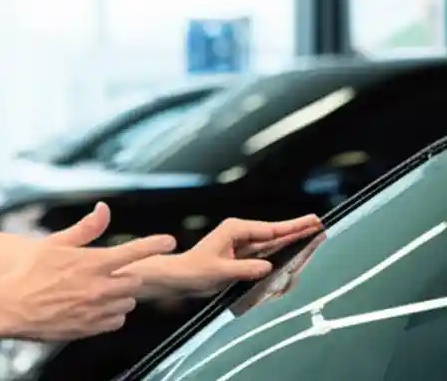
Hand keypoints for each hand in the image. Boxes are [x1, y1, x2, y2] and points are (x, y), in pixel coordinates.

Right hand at [0, 202, 175, 341]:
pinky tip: (94, 308)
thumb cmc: (30, 273)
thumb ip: (85, 228)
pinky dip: (111, 314)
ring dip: (119, 296)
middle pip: (134, 280)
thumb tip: (103, 208)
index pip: (134, 251)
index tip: (169, 241)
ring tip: (95, 292)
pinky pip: (117, 321)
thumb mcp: (55, 243)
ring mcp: (98, 309)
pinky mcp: (93, 327)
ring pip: (128, 302)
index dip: (155, 244)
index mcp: (93, 262)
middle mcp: (100, 287)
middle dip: (126, 275)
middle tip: (105, 274)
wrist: (13, 307)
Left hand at [149, 214, 323, 297]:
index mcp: (235, 230)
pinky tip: (293, 257)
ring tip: (312, 240)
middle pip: (276, 234)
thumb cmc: (193, 271)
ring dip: (291, 245)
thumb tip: (267, 268)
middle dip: (298, 232)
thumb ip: (244, 269)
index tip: (313, 222)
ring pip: (273, 245)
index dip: (294, 227)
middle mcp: (241, 234)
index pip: (271, 229)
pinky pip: (266, 256)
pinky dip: (280, 258)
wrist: (179, 277)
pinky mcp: (243, 257)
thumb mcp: (218, 271)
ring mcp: (243, 246)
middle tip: (319, 227)